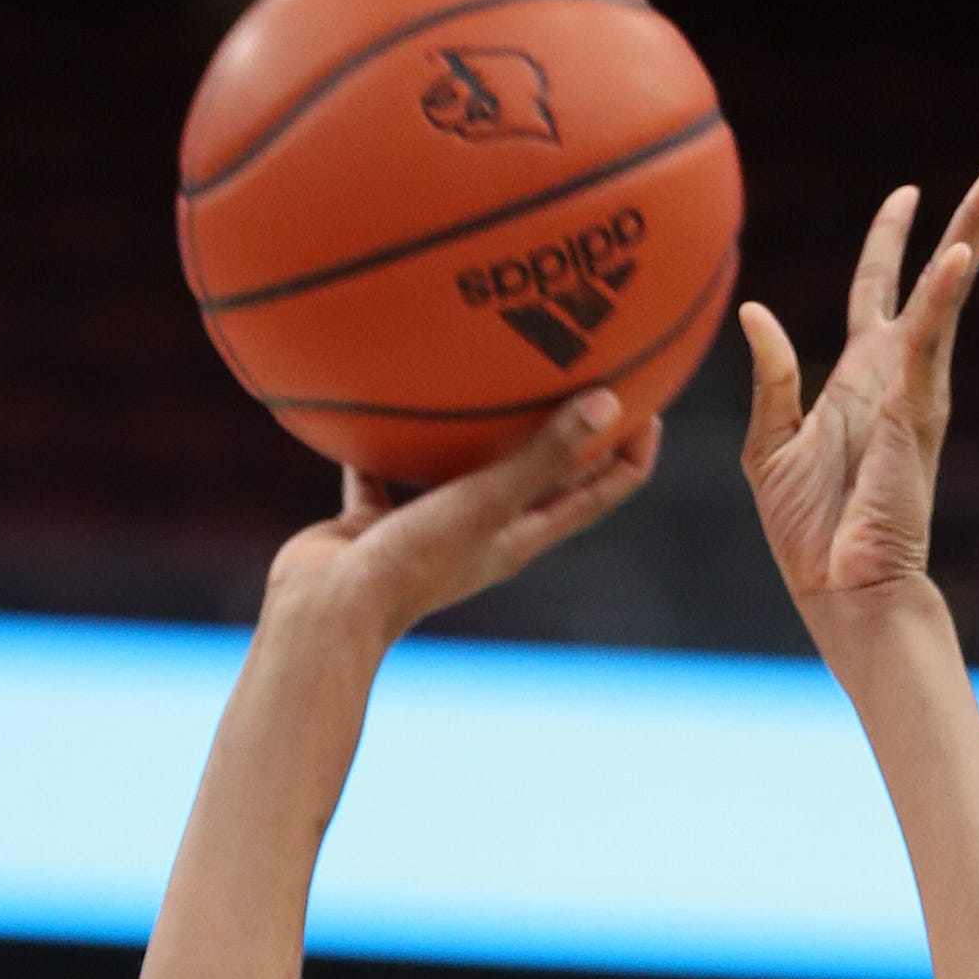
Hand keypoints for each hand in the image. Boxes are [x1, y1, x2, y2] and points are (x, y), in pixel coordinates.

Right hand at [263, 391, 660, 647]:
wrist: (327, 613)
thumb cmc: (413, 563)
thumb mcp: (486, 501)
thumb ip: (543, 454)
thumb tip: (610, 402)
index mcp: (521, 538)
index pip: (597, 495)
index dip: (631, 454)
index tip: (652, 403)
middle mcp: (483, 533)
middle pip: (542, 476)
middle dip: (569, 430)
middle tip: (586, 366)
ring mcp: (431, 527)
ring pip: (466, 467)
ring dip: (482, 428)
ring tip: (491, 368)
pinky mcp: (379, 521)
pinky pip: (387, 467)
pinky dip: (387, 436)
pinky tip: (381, 389)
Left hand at [740, 157, 978, 615]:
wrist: (841, 589)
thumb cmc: (809, 534)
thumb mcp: (769, 446)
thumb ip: (768, 380)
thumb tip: (755, 311)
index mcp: (860, 376)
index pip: (879, 288)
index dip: (891, 239)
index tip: (908, 194)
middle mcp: (899, 372)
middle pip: (943, 273)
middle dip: (977, 217)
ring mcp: (916, 387)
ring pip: (954, 289)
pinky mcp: (916, 411)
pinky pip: (931, 341)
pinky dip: (945, 296)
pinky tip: (959, 255)